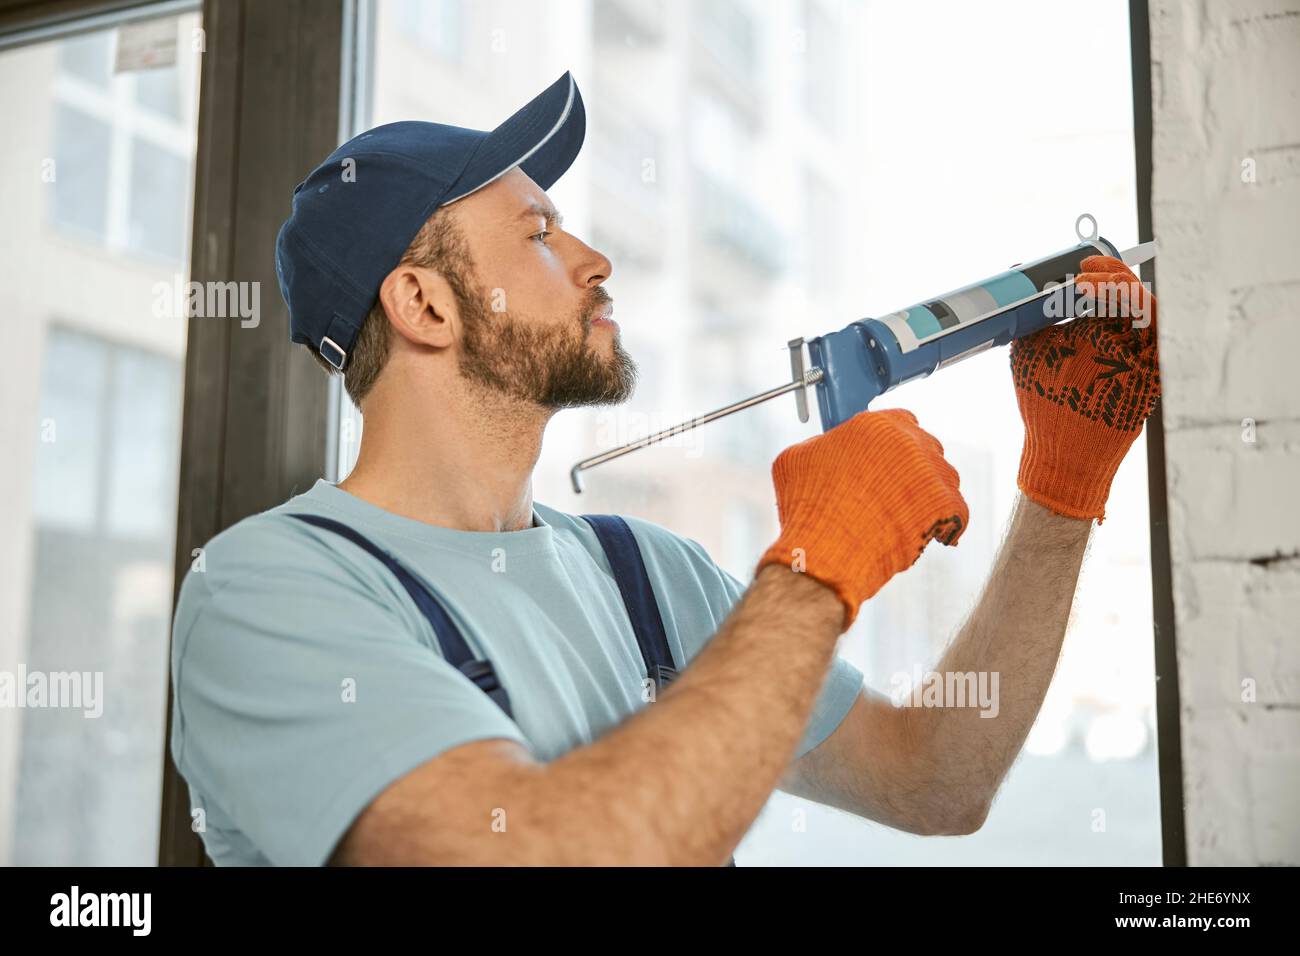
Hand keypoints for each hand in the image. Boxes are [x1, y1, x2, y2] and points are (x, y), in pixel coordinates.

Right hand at [755, 408, 967, 630]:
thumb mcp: (796, 460)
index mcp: (874, 424)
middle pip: (924, 448)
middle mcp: (909, 441)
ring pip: (944, 477)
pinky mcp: (945, 505)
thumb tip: (825, 448)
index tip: (886, 459)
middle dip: (912, 469)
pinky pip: (957, 512)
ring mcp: (931, 473)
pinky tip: (931, 534)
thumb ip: (820, 446)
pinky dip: (946, 524)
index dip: (892, 443)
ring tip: (909, 515)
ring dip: (930, 493)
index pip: (899, 421)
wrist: (827, 550)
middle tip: (895, 491)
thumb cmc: (808, 506)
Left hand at [1010, 255, 1160, 520]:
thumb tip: (1015, 272)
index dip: (1103, 269)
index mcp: (1097, 330)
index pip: (1111, 289)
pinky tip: (1113, 309)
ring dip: (1122, 290)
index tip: (1080, 262)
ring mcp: (1138, 356)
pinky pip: (1161, 336)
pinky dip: (1143, 314)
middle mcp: (1122, 340)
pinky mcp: (1151, 373)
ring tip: (1088, 287)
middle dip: (1111, 274)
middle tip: (1083, 273)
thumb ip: (1028, 313)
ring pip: (1149, 309)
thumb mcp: (1030, 350)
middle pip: (1133, 293)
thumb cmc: (1043, 401)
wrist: (1057, 448)